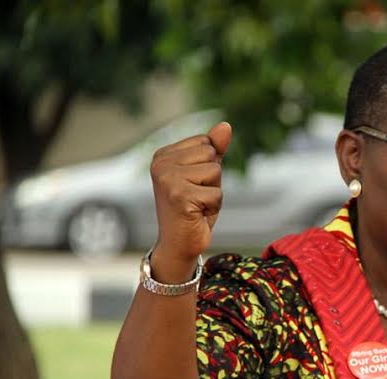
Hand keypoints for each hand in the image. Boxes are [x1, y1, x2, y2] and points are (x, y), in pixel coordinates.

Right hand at [149, 122, 231, 272]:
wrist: (179, 245)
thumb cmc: (194, 209)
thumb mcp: (205, 175)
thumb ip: (214, 149)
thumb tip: (226, 125)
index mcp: (163, 154)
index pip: (206, 143)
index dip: (208, 167)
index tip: (193, 185)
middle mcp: (161, 163)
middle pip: (211, 155)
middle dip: (212, 179)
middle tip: (196, 197)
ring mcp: (168, 179)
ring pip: (215, 172)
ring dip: (213, 193)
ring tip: (196, 205)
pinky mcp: (179, 195)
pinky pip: (217, 193)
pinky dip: (213, 207)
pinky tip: (196, 215)